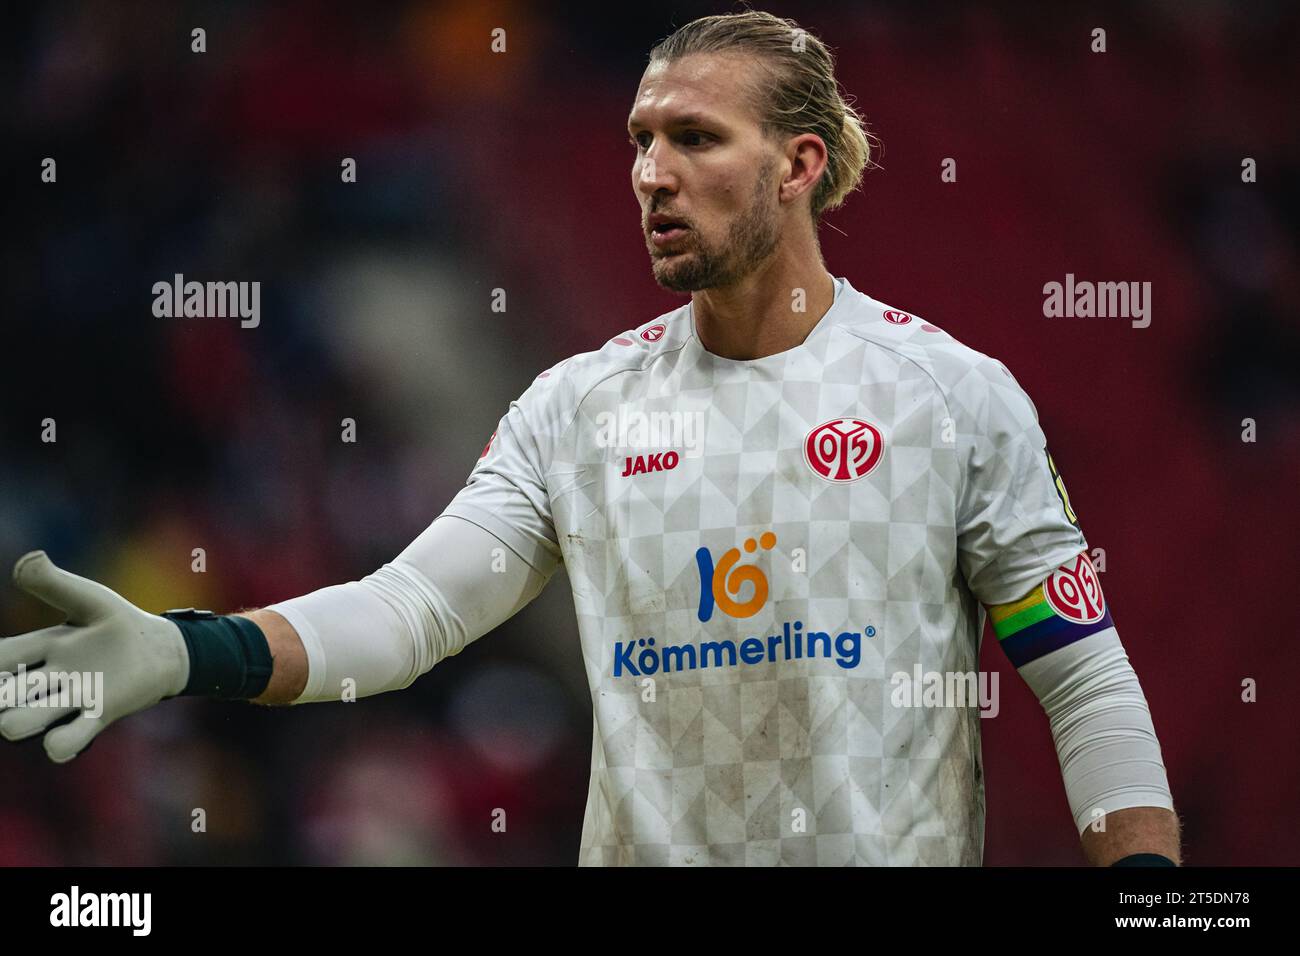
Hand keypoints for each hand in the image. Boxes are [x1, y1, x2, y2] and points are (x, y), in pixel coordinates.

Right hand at [0, 550, 189, 761]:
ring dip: (22, 721)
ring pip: (20, 723)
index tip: (5, 667)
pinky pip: (64, 742)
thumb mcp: (88, 599)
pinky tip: (68, 734)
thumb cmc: (117, 623)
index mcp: (41, 646)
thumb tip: (27, 559)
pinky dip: (61, 743)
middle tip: (22, 688)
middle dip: (3, 697)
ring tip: (38, 709)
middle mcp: (48, 678)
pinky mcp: (98, 715)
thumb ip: (55, 583)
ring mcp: (71, 699)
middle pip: (2, 697)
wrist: (161, 648)